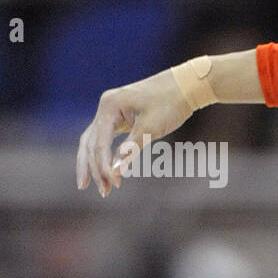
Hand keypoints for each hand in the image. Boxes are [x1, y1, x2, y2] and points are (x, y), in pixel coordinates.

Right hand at [76, 68, 192, 195]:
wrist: (187, 85)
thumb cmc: (171, 103)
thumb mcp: (152, 128)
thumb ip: (131, 149)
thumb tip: (115, 171)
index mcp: (109, 106)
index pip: (99, 142)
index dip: (104, 166)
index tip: (114, 184)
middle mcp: (105, 107)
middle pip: (89, 143)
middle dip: (93, 168)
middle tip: (101, 192)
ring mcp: (111, 111)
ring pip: (94, 141)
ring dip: (96, 164)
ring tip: (102, 187)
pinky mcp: (120, 116)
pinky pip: (106, 138)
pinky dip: (106, 154)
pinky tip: (108, 170)